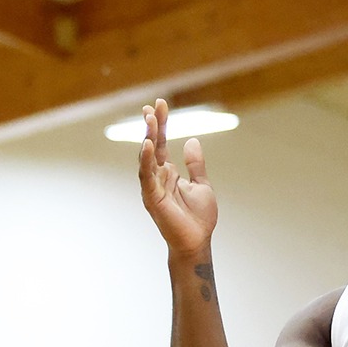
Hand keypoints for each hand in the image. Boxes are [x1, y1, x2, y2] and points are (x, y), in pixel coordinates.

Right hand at [135, 97, 217, 256]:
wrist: (197, 241)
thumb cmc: (198, 218)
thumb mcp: (201, 184)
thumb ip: (195, 164)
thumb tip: (192, 140)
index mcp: (169, 173)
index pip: (162, 143)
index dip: (161, 125)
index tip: (159, 105)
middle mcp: (157, 177)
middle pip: (153, 146)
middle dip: (152, 126)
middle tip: (152, 106)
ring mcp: (153, 186)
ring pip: (147, 158)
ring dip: (148, 137)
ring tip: (150, 119)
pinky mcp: (152, 197)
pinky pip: (146, 175)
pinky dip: (146, 159)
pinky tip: (149, 144)